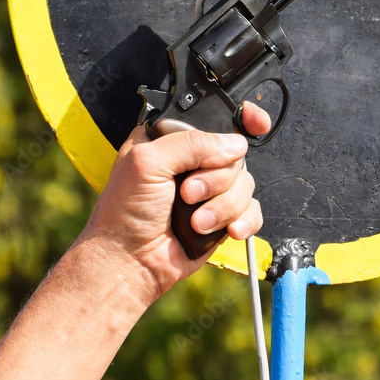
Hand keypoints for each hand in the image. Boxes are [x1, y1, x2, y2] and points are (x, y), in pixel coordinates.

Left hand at [77, 103, 270, 305]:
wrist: (131, 262)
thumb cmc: (124, 213)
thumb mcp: (147, 163)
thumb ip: (190, 143)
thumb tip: (234, 145)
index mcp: (172, 139)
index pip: (214, 118)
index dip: (240, 117)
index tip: (254, 122)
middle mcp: (193, 163)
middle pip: (235, 156)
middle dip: (215, 179)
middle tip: (186, 193)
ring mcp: (210, 191)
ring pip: (246, 184)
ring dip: (222, 206)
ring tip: (195, 221)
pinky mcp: (222, 218)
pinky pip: (252, 210)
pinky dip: (242, 221)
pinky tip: (226, 231)